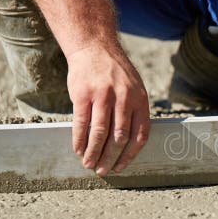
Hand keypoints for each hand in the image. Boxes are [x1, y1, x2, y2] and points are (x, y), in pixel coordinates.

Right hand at [66, 45, 149, 174]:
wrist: (95, 48)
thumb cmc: (116, 73)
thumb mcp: (134, 88)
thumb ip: (134, 112)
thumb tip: (131, 144)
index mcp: (140, 100)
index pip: (140, 134)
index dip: (130, 154)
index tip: (121, 167)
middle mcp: (124, 99)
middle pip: (119, 137)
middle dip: (110, 158)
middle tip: (102, 171)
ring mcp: (103, 96)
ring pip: (99, 132)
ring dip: (93, 152)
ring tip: (88, 164)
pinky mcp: (83, 94)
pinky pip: (81, 122)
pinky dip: (79, 139)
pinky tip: (77, 149)